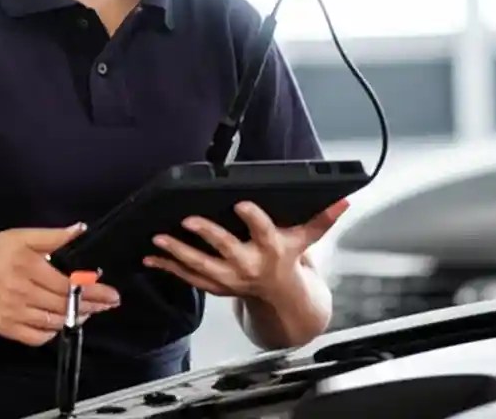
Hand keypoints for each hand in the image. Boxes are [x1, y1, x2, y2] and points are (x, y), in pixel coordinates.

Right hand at [0, 224, 120, 346]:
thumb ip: (54, 235)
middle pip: (63, 305)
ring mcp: (12, 313)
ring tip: (90, 311)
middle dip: (91, 306)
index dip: (91, 291)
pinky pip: (36, 338)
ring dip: (76, 318)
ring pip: (53, 323)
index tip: (110, 293)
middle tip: (108, 304)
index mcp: (27, 267)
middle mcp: (20, 292)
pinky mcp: (5, 328)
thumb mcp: (24, 236)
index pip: (66, 285)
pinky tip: (64, 322)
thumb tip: (80, 230)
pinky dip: (54, 332)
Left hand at [143, 199, 349, 302]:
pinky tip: (152, 257)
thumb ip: (323, 218)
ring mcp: (229, 277)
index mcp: (271, 247)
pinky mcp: (214, 284)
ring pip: (200, 265)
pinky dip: (168, 268)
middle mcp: (248, 263)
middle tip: (188, 220)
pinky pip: (188, 277)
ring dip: (178, 252)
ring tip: (159, 239)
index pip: (262, 229)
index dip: (251, 216)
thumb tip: (344, 200)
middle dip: (206, 234)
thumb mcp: (306, 238)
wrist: (279, 296)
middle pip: (225, 247)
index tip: (240, 202)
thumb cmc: (288, 259)